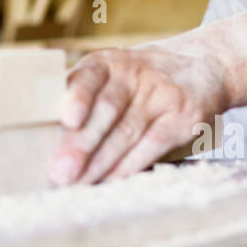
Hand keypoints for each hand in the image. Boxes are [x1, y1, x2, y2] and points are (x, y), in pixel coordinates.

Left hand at [48, 47, 229, 185]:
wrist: (204, 65)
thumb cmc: (140, 80)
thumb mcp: (113, 74)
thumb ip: (82, 97)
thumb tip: (42, 137)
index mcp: (109, 62)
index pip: (90, 76)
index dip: (78, 96)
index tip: (66, 119)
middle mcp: (135, 73)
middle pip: (107, 110)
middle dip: (81, 144)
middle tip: (60, 172)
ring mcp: (162, 94)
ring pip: (127, 131)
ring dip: (101, 162)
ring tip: (78, 184)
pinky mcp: (184, 116)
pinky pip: (153, 144)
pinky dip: (130, 166)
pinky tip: (112, 181)